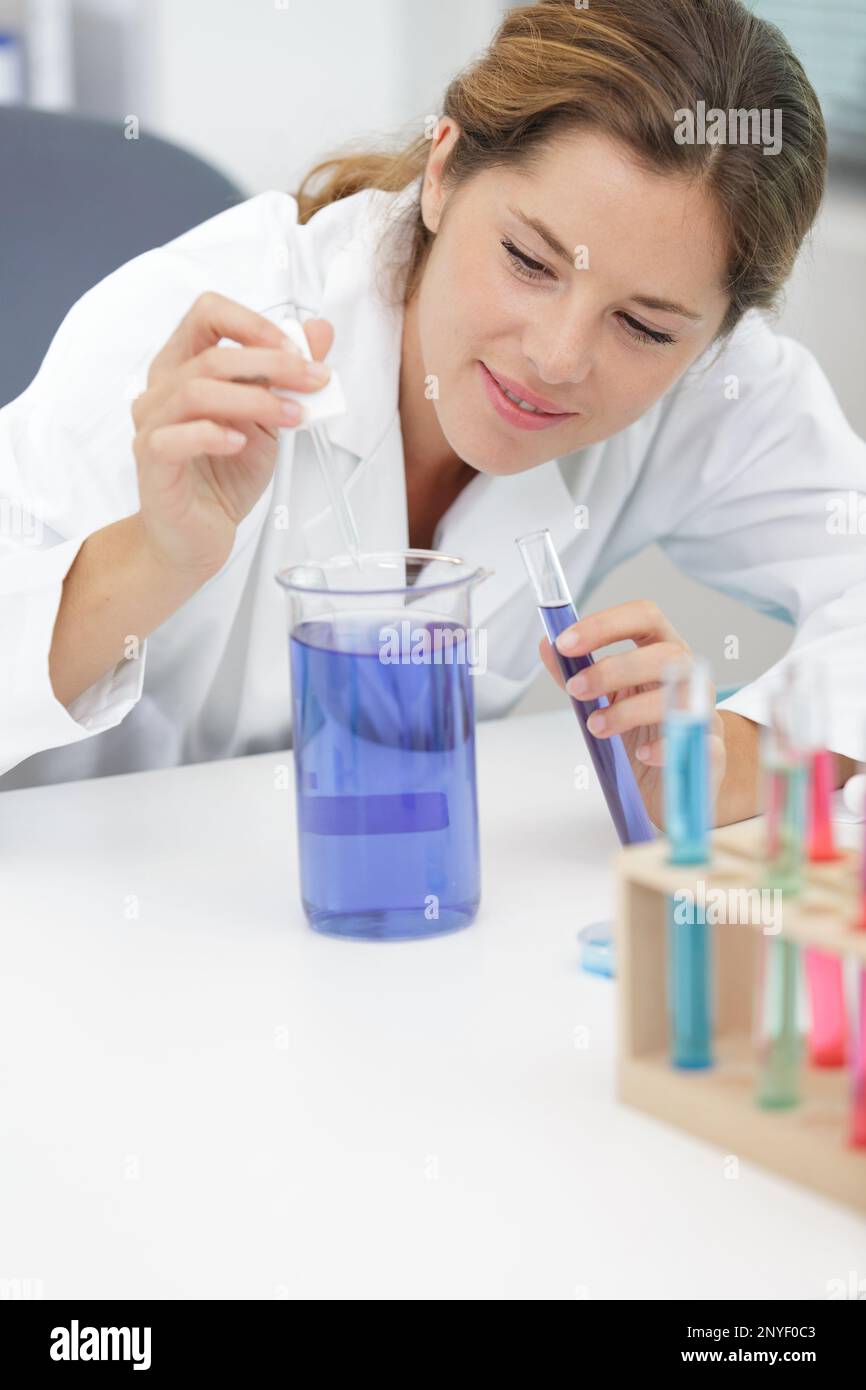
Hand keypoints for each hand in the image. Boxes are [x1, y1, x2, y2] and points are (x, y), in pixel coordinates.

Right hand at [132, 290, 333, 580]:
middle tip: (314, 381)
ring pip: (196, 391)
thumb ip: (288, 375)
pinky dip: (211, 435)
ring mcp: (151, 425)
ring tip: (294, 417)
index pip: (207, 314)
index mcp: (185, 366)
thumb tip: (319, 331)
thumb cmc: (225, 474)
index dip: (253, 323)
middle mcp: (161, 388)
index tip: (298, 350)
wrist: (198, 535)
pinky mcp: (150, 462)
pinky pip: (172, 438)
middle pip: (211, 354)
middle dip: (272, 364)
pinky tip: (240, 443)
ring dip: (255, 400)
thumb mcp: (269, 419)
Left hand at [539, 599, 725, 827]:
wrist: (671, 780)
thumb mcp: (604, 700)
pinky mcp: (712, 752)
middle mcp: (688, 675)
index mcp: (661, 651)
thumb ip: (577, 674)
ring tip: (597, 727)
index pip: (645, 617)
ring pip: (680, 696)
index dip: (605, 623)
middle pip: (666, 654)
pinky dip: (666, 747)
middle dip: (614, 669)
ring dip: (630, 709)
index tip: (566, 643)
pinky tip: (642, 754)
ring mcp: (703, 712)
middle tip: (577, 690)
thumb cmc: (639, 733)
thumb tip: (547, 646)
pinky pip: (699, 742)